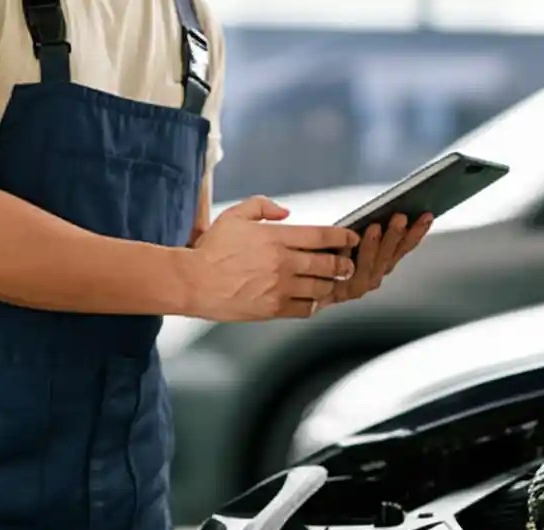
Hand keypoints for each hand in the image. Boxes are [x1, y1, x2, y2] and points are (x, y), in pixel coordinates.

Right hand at [185, 195, 358, 320]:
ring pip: (320, 288)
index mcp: (276, 238)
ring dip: (330, 285)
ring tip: (332, 283)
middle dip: (343, 264)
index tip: (351, 239)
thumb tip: (286, 212)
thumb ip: (262, 206)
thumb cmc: (211, 250)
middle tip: (347, 265)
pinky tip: (312, 300)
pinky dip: (313, 304)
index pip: (322, 236)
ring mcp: (279, 288)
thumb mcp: (234, 216)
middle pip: (328, 264)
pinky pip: (305, 309)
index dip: (343, 237)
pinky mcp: (273, 309)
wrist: (192, 282)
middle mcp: (282, 263)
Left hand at [323, 212, 433, 307]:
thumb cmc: (323, 250)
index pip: (403, 246)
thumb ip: (372, 227)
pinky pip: (350, 272)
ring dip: (377, 245)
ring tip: (377, 225)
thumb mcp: (351, 235)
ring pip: (372, 265)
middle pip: (390, 256)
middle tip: (402, 217)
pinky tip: (356, 239)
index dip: (417, 232)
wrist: (297, 280)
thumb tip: (393, 208)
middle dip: (398, 236)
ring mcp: (358, 285)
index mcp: (381, 261)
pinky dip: (354, 256)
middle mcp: (374, 275)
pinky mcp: (341, 291)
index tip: (427, 215)